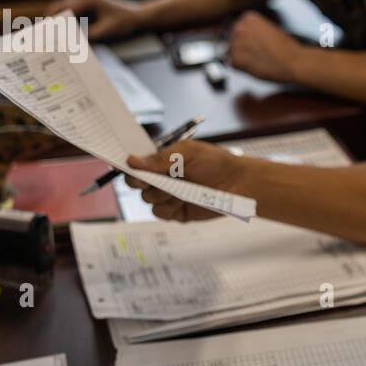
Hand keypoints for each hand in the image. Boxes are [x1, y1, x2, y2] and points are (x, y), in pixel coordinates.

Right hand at [47, 0, 145, 41]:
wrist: (141, 17)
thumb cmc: (126, 22)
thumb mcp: (106, 32)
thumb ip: (88, 36)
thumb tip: (70, 43)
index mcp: (87, 0)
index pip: (62, 9)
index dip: (52, 21)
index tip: (44, 31)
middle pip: (60, 7)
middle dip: (51, 20)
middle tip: (43, 34)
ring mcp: (88, 3)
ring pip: (66, 11)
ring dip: (59, 22)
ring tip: (52, 36)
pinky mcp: (91, 9)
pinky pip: (74, 15)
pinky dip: (68, 23)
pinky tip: (67, 35)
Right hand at [124, 139, 251, 221]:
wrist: (237, 183)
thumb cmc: (215, 163)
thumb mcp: (187, 153)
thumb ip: (160, 159)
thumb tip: (133, 161)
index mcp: (161, 162)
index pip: (136, 165)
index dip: (129, 167)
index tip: (128, 167)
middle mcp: (161, 179)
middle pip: (136, 184)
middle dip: (143, 182)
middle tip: (156, 180)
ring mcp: (168, 197)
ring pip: (148, 199)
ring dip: (161, 194)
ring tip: (181, 188)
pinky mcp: (175, 212)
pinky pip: (160, 213)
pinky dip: (169, 207)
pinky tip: (183, 200)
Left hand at [227, 11, 301, 82]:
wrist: (293, 62)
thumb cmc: (287, 49)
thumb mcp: (270, 30)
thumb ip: (254, 31)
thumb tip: (246, 40)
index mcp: (248, 17)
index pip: (238, 28)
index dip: (248, 39)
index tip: (258, 44)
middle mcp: (239, 27)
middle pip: (233, 39)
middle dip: (243, 48)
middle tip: (258, 54)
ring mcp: (236, 42)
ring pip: (231, 52)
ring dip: (242, 58)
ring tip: (258, 60)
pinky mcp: (235, 58)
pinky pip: (232, 64)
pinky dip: (242, 68)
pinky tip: (255, 66)